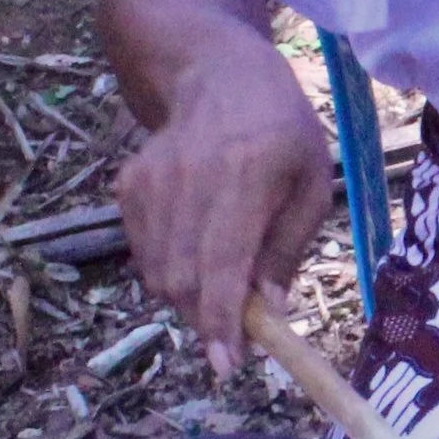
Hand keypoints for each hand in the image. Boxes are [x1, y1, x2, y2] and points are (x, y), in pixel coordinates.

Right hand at [115, 28, 334, 376]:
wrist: (215, 73)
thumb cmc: (281, 130)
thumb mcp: (311, 183)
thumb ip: (289, 247)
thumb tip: (269, 310)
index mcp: (247, 174)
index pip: (224, 264)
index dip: (223, 321)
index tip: (229, 365)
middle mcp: (190, 179)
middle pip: (183, 280)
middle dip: (208, 320)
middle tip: (239, 332)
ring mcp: (150, 182)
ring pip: (158, 274)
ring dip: (190, 299)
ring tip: (223, 284)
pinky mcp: (127, 186)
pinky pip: (144, 255)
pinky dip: (170, 271)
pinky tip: (197, 250)